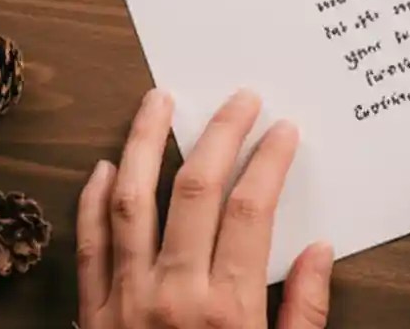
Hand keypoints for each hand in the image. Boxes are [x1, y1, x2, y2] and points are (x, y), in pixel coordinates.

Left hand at [77, 89, 333, 328]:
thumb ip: (305, 311)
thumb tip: (319, 251)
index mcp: (228, 308)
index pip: (251, 210)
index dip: (269, 161)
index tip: (282, 132)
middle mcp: (174, 294)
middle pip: (196, 190)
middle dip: (221, 135)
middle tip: (240, 101)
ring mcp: (127, 300)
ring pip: (132, 203)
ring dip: (145, 143)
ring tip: (158, 102)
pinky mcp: (92, 316)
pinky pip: (89, 245)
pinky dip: (94, 201)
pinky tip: (105, 168)